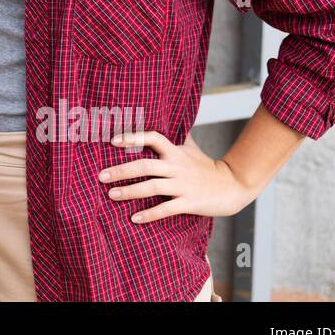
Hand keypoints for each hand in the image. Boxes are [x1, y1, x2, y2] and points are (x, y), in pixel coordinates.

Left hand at [97, 130, 256, 223]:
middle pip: (145, 165)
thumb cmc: (207, 167)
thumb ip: (176, 136)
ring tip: (111, 195)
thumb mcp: (191, 148)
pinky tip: (134, 218)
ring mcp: (183, 185)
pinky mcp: (190, 202)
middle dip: (121, 170)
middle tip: (101, 176)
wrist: (233, 185)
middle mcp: (177, 166)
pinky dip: (150, 214)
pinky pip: (167, 208)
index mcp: (176, 152)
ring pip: (152, 186)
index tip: (113, 141)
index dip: (133, 137)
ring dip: (130, 191)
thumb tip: (165, 116)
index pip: (153, 137)